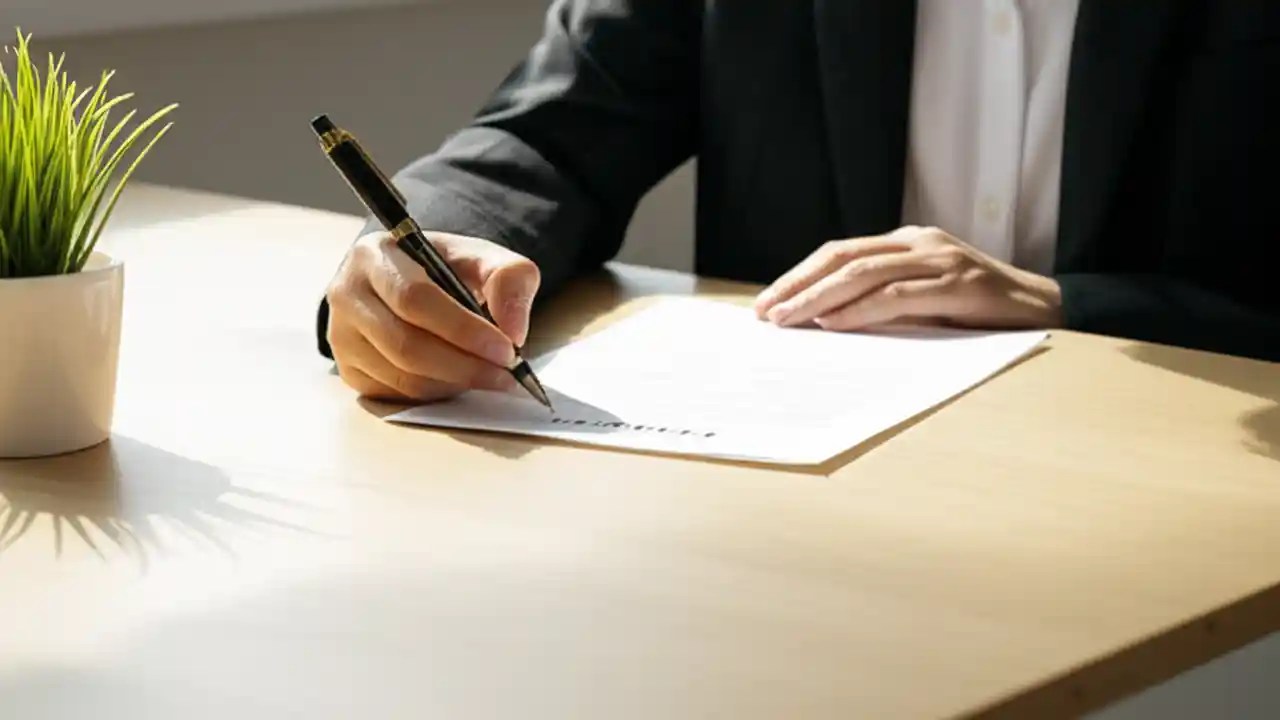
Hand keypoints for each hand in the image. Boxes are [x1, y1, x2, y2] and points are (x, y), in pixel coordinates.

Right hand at [325, 231, 538, 401]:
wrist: (408, 280)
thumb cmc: (444, 268)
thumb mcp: (482, 256)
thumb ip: (509, 280)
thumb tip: (513, 332)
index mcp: (374, 255)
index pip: (414, 299)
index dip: (463, 330)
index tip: (506, 349)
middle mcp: (347, 294)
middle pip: (405, 345)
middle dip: (465, 365)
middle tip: (507, 374)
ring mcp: (341, 336)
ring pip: (402, 376)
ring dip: (454, 382)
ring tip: (489, 374)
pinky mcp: (349, 369)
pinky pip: (396, 394)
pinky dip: (436, 393)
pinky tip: (458, 378)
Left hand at [753, 226, 1061, 330]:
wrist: (1047, 308)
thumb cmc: (979, 310)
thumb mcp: (925, 299)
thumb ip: (884, 301)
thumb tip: (825, 321)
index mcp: (907, 242)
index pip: (840, 252)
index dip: (800, 275)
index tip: (768, 301)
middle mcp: (919, 242)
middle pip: (842, 257)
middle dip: (798, 285)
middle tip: (766, 312)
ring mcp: (939, 259)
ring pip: (863, 274)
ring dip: (818, 299)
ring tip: (788, 320)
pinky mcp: (957, 284)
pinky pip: (897, 296)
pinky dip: (860, 310)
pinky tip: (833, 324)